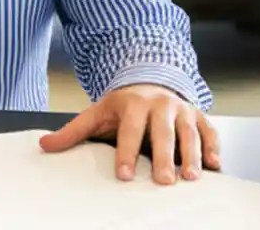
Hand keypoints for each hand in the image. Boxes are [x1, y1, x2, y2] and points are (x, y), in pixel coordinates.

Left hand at [38, 84, 219, 184]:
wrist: (152, 79)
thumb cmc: (124, 104)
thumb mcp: (97, 113)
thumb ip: (73, 132)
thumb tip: (44, 145)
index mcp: (134, 104)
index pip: (130, 131)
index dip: (127, 153)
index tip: (124, 175)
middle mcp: (161, 105)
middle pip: (164, 133)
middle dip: (165, 157)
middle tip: (164, 181)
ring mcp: (182, 110)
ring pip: (190, 132)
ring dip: (193, 154)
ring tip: (191, 176)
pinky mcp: (199, 115)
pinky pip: (209, 130)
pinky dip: (213, 146)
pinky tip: (215, 165)